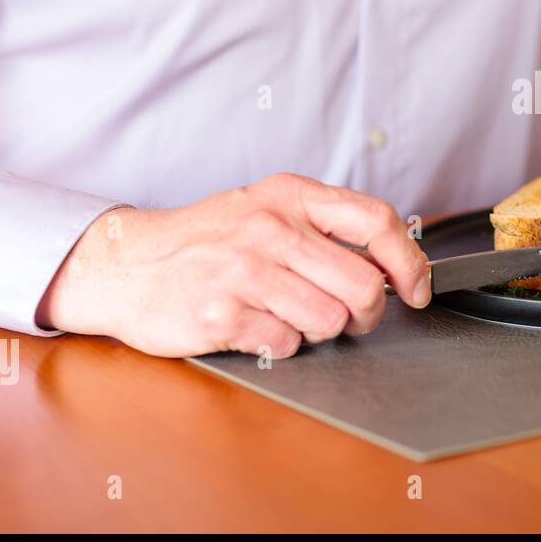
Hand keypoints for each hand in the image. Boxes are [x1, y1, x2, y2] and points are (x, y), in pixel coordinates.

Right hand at [36, 173, 430, 357]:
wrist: (124, 263)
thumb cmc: (205, 241)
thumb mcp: (264, 208)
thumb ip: (323, 226)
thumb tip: (394, 263)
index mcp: (289, 196)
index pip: (376, 221)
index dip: (409, 262)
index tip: (416, 289)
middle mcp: (269, 228)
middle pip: (363, 285)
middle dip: (367, 313)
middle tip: (349, 317)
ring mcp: (244, 271)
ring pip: (331, 321)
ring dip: (320, 331)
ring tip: (288, 316)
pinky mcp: (221, 314)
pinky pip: (287, 344)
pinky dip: (280, 345)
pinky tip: (256, 327)